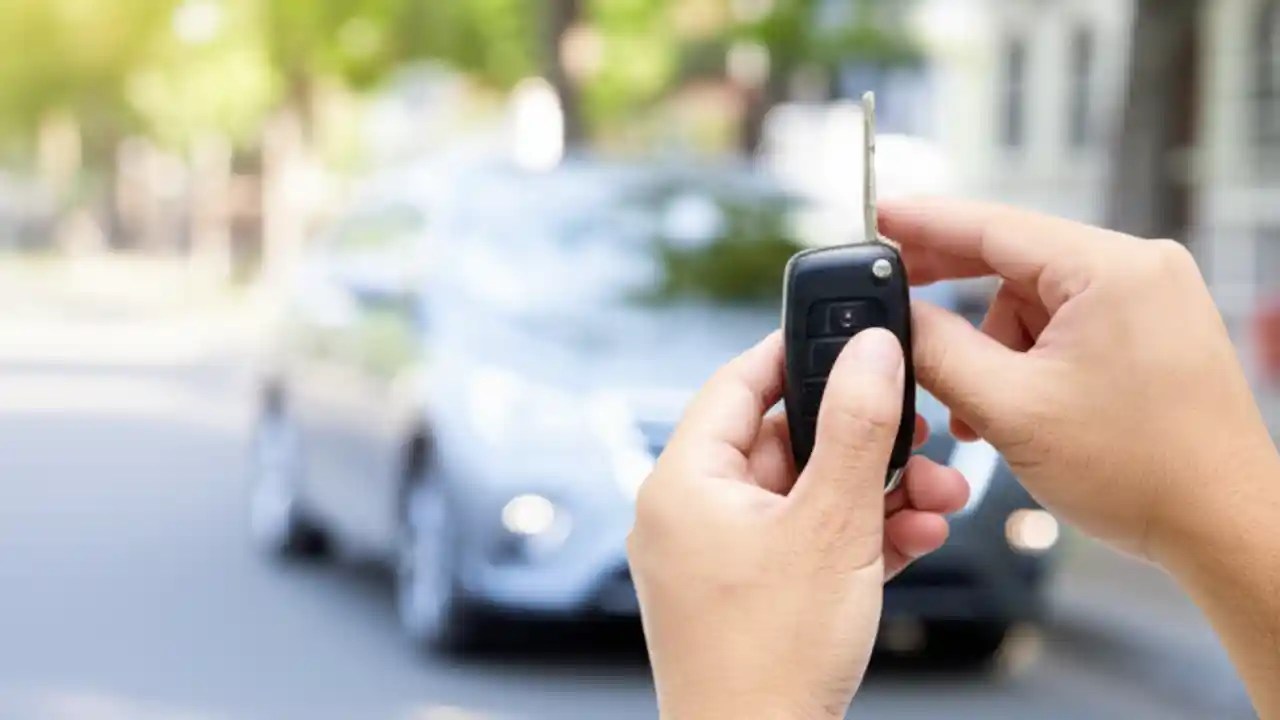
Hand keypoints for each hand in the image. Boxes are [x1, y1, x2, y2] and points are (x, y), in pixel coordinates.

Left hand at [628, 329, 968, 719]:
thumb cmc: (774, 657)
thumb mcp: (832, 526)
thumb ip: (856, 429)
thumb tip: (871, 349)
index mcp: (684, 483)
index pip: (738, 383)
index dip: (796, 351)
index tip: (851, 334)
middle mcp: (689, 513)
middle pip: (783, 440)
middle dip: (864, 443)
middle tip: (921, 435)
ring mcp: (715, 556)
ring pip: (802, 493)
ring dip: (872, 491)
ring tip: (936, 500)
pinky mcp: (744, 592)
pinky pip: (800, 539)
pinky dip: (852, 534)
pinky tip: (911, 537)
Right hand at [880, 198, 1274, 558]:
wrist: (1224, 529)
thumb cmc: (1143, 473)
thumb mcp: (1011, 410)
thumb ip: (940, 353)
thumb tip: (897, 322)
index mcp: (1112, 270)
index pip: (995, 226)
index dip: (925, 223)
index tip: (879, 216)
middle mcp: (1141, 270)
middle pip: (1016, 260)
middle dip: (954, 293)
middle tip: (896, 297)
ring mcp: (1152, 300)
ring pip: (1036, 302)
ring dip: (995, 350)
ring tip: (982, 412)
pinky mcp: (1153, 332)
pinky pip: (1068, 326)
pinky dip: (1029, 361)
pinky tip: (1013, 407)